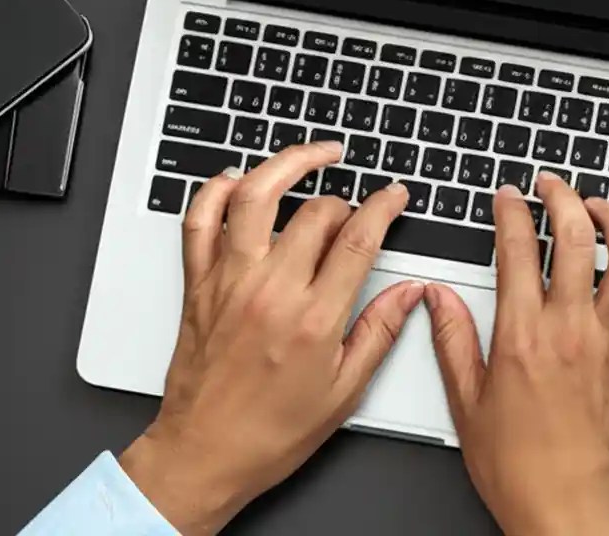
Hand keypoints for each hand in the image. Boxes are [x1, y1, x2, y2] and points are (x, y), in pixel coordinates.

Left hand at [119, 142, 423, 534]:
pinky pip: (200, 220)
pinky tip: (239, 179)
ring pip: (255, 196)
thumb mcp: (345, 390)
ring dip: (288, 164)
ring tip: (314, 155)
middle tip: (358, 208)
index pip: (357, 239)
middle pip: (315, 213)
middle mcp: (270, 291)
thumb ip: (380, 332)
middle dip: (345, 200)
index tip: (394, 196)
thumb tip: (411, 294)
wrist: (203, 454)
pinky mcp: (198, 285)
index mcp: (314, 319)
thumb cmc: (270, 432)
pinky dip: (217, 190)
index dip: (383, 207)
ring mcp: (229, 282)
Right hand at [425, 173, 608, 535]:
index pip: (516, 249)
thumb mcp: (465, 403)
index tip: (510, 197)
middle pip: (576, 238)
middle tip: (554, 186)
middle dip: (564, 197)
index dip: (512, 211)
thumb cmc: (517, 468)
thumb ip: (451, 341)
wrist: (566, 510)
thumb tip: (436, 299)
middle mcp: (570, 331)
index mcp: (521, 336)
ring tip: (604, 210)